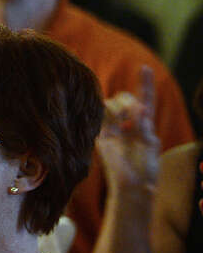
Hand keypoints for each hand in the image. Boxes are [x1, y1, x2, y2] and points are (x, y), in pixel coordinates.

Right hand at [97, 66, 158, 192]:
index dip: (145, 83)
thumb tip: (139, 107)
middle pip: (125, 97)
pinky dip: (111, 115)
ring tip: (125, 121)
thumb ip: (144, 124)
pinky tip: (118, 124)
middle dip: (129, 101)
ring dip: (120, 107)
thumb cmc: (145, 168)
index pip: (145, 99)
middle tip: (136, 114)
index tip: (144, 67)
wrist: (131, 185)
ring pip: (111, 103)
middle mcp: (128, 124)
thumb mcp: (150, 143)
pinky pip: (101, 116)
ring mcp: (113, 129)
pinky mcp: (102, 136)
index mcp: (144, 125)